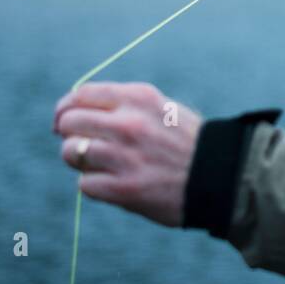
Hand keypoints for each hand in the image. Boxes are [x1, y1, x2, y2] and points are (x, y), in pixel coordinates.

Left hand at [53, 81, 201, 227]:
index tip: (64, 119)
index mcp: (139, 98)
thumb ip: (123, 105)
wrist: (220, 176)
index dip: (66, 107)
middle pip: (70, 122)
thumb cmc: (186, 142)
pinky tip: (112, 183)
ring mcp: (125, 156)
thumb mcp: (161, 108)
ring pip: (71, 152)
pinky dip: (93, 185)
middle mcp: (129, 123)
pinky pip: (84, 184)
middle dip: (68, 134)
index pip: (81, 94)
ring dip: (79, 160)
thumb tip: (77, 109)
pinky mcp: (124, 189)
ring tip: (96, 165)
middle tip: (77, 144)